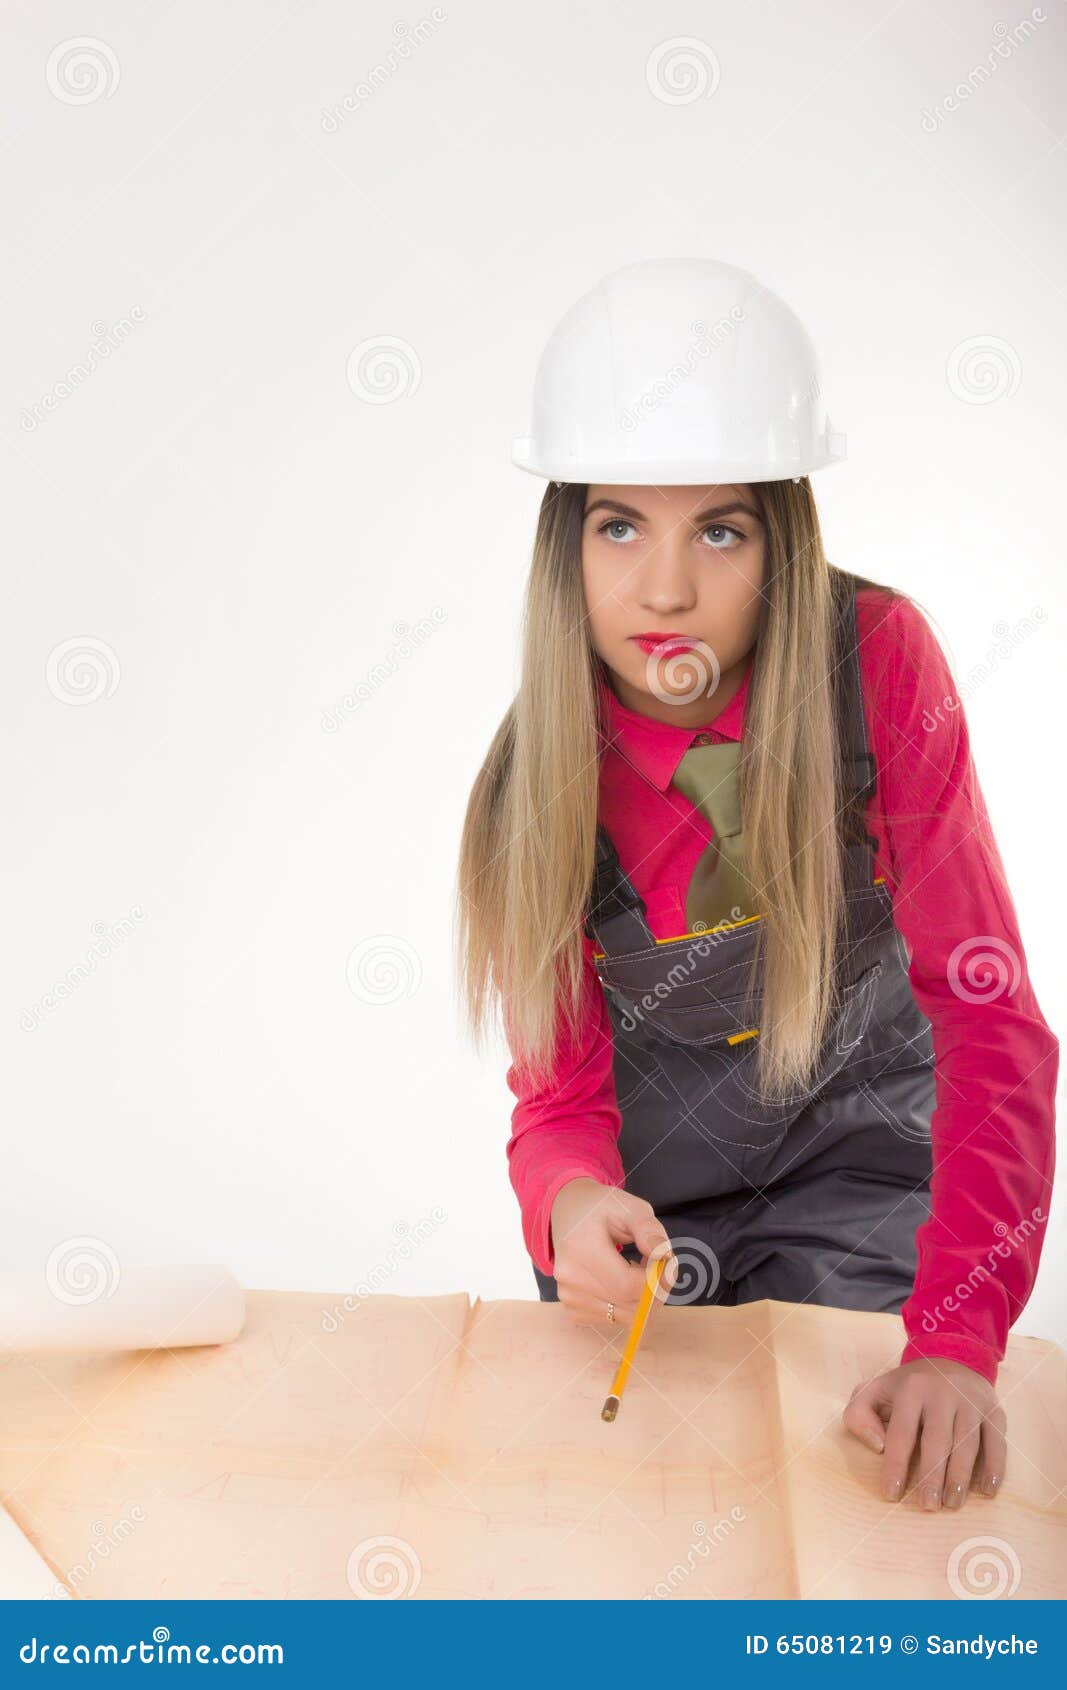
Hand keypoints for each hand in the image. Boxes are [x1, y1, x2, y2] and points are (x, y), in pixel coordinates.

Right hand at [549, 1178, 677, 1326]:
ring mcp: (569, 1298)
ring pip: (625, 1317)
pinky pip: (613, 1319)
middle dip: (654, 1290)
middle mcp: (570, 1279)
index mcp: (580, 1250)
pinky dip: (626, 1305)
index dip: (657, 1282)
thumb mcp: (629, 1206)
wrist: (566, 1213)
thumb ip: (649, 1230)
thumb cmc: (600, 1208)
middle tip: (657, 1264)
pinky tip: (621, 1280)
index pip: (627, 1285)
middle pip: (629, 1306)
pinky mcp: (573, 1310)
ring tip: (636, 1269)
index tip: (669, 1264)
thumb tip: (664, 1256)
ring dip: (641, 1298)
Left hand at [842, 1357, 1005, 1508]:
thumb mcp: (875, 1390)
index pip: (901, 1432)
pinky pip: (997, 1441)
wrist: (952, 1356)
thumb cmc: (908, 1386)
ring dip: (960, 1476)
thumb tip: (876, 1446)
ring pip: (968, 1443)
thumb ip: (859, 1414)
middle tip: (928, 1506)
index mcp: (911, 1390)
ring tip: (952, 1503)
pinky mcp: (994, 1411)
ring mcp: (971, 1402)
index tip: (892, 1494)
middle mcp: (943, 1394)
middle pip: (938, 1440)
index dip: (895, 1465)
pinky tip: (987, 1490)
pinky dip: (995, 1467)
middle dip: (932, 1476)